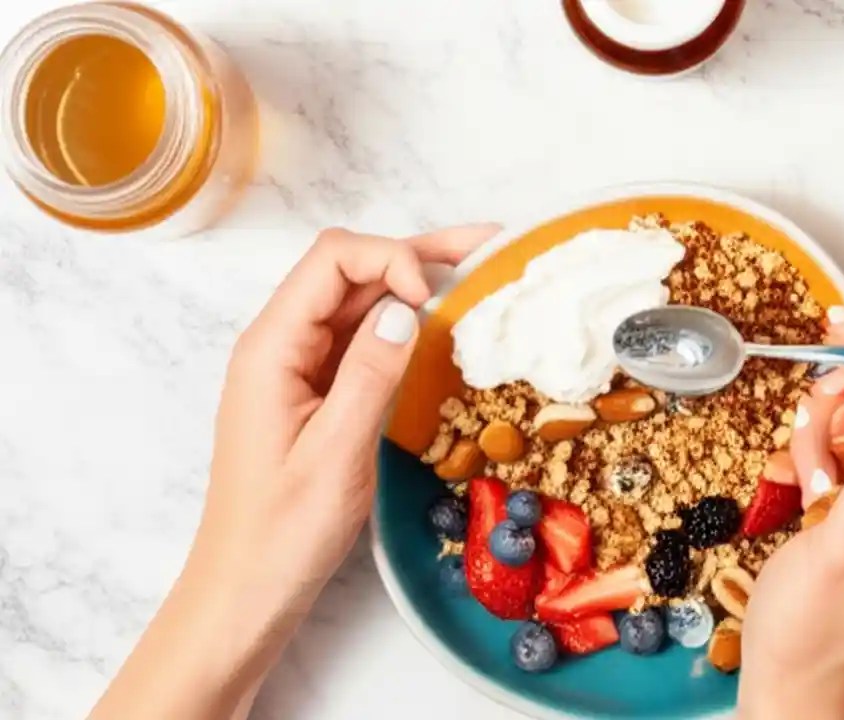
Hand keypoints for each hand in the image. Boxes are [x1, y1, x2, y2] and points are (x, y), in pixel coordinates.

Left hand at [193, 224, 496, 598]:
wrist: (247, 589)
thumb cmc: (283, 532)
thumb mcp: (335, 454)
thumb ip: (369, 375)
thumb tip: (405, 308)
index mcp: (271, 348)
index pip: (333, 260)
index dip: (390, 258)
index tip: (435, 298)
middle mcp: (282, 344)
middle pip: (349, 270)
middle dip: (417, 252)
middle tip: (489, 246)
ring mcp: (299, 367)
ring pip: (359, 301)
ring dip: (415, 282)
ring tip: (481, 272)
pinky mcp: (316, 391)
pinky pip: (361, 339)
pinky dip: (404, 322)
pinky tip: (445, 325)